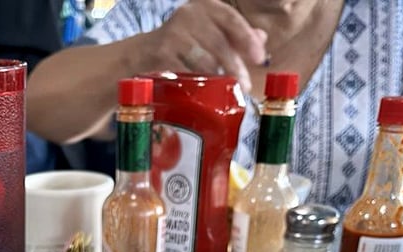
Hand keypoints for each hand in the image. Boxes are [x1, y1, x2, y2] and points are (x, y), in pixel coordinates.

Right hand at [140, 0, 268, 93]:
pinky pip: (186, 70)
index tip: (259, 57)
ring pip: (203, 58)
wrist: (140, 56)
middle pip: (218, 41)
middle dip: (234, 65)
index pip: (230, 19)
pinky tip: (206, 91)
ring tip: (227, 91)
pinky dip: (198, 82)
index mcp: (204, 6)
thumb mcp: (208, 35)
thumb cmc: (180, 47)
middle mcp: (188, 14)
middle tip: (246, 85)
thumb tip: (261, 39)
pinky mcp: (161, 52)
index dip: (247, 38)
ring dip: (218, 77)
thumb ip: (234, 36)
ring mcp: (173, 32)